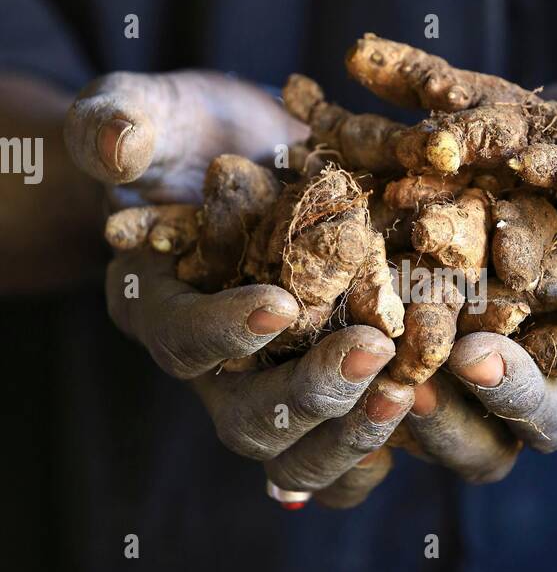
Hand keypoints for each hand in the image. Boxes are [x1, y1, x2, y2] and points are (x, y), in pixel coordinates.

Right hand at [65, 70, 413, 508]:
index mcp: (158, 308)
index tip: (280, 304)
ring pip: (298, 456)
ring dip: (353, 434)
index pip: (180, 337)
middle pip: (246, 419)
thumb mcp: (152, 111)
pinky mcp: (325, 400)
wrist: (252, 164)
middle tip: (369, 349)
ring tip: (407, 391)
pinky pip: (344, 459)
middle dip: (307, 393)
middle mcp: (213, 371)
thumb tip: (116, 148)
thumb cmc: (191, 134)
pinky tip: (425, 414)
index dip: (225, 329)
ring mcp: (270, 393)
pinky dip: (381, 447)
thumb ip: (123, 119)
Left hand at [401, 86, 556, 483]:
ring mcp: (502, 384)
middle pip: (555, 417)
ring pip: (484, 438)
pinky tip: (360, 358)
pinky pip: (419, 407)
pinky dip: (393, 393)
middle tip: (476, 358)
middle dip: (520, 391)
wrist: (551, 150)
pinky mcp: (437, 373)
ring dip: (447, 415)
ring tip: (407, 381)